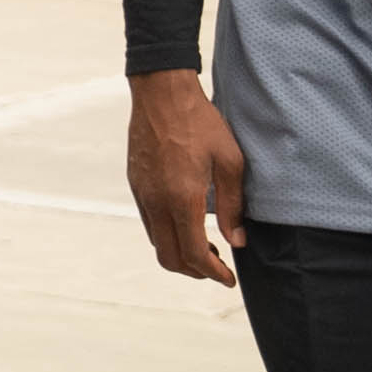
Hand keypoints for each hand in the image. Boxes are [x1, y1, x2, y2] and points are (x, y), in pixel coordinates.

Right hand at [126, 70, 245, 285]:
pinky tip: (185, 221)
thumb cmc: (201, 123)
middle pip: (169, 257)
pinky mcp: (135, 182)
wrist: (161, 92)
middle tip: (217, 267)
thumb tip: (236, 240)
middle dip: (194, 271)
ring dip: (180, 253)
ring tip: (205, 246)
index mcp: (182, 198)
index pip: (194, 254)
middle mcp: (156, 201)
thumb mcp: (230, 162)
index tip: (229, 279)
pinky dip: (167, 234)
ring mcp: (142, 192)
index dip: (213, 274)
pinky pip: (149, 221)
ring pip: (156, 242)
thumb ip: (234, 206)